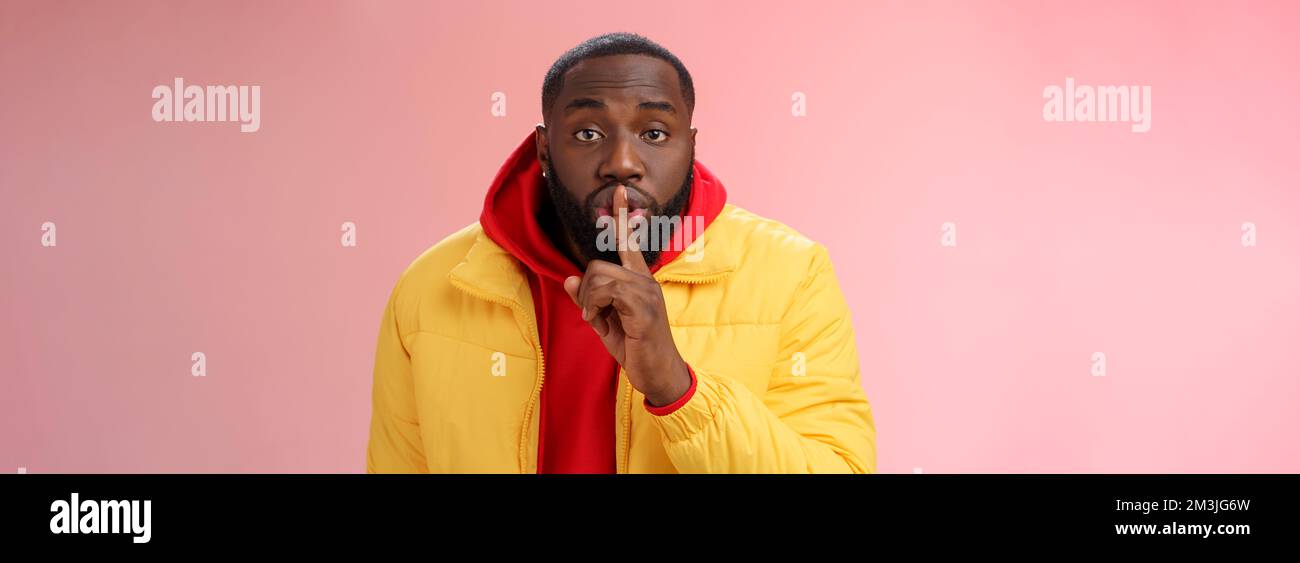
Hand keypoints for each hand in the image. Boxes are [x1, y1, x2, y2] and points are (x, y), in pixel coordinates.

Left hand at [562, 185, 691, 406]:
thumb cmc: (635, 348)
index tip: (618, 191)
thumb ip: (589, 300)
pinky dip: (594, 308)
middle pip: (597, 265)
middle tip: (592, 315)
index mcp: (638, 281)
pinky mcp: (644, 307)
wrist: (660, 375)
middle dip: (586, 291)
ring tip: (599, 322)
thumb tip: (569, 279)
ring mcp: (646, 292)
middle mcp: (645, 281)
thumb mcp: (605, 322)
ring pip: (599, 277)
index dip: (621, 216)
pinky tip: (601, 324)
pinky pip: (606, 292)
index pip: (628, 242)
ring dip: (589, 302)